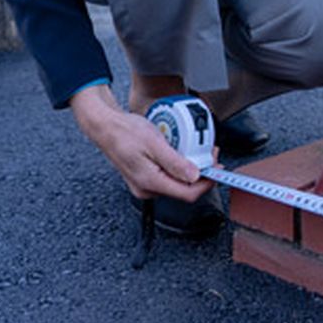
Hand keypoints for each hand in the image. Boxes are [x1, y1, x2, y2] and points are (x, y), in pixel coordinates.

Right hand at [69, 83, 217, 200]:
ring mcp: (144, 186)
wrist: (106, 127)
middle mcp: (147, 189)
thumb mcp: (155, 143)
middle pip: (183, 190)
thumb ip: (175, 163)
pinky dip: (178, 167)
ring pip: (176, 183)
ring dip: (189, 169)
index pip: (187, 194)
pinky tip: (180, 153)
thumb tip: (195, 176)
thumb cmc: (125, 132)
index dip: (207, 183)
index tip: (217, 168)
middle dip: (200, 174)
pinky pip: (167, 178)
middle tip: (209, 153)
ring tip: (195, 150)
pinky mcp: (144, 179)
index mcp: (150, 183)